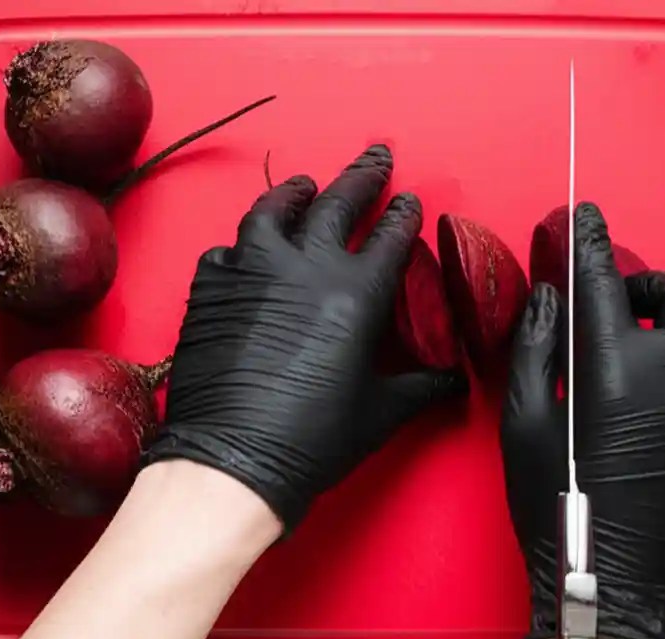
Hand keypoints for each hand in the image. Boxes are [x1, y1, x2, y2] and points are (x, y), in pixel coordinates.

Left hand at [145, 146, 467, 530]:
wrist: (233, 457)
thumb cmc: (313, 440)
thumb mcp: (382, 411)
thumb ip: (422, 386)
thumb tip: (454, 380)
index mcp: (357, 292)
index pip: (390, 235)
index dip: (403, 215)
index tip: (409, 201)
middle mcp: (305, 266)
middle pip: (337, 202)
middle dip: (362, 175)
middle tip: (375, 156)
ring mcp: (251, 270)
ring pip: (273, 211)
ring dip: (294, 193)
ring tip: (304, 185)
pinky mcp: (210, 287)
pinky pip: (227, 251)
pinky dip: (241, 246)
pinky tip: (247, 248)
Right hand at [500, 203, 664, 638]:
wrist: (612, 578)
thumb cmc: (558, 505)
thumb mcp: (524, 422)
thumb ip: (536, 350)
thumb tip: (547, 303)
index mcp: (614, 369)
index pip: (604, 282)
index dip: (589, 242)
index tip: (583, 217)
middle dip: (651, 288)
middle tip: (619, 302)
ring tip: (637, 354)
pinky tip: (651, 402)